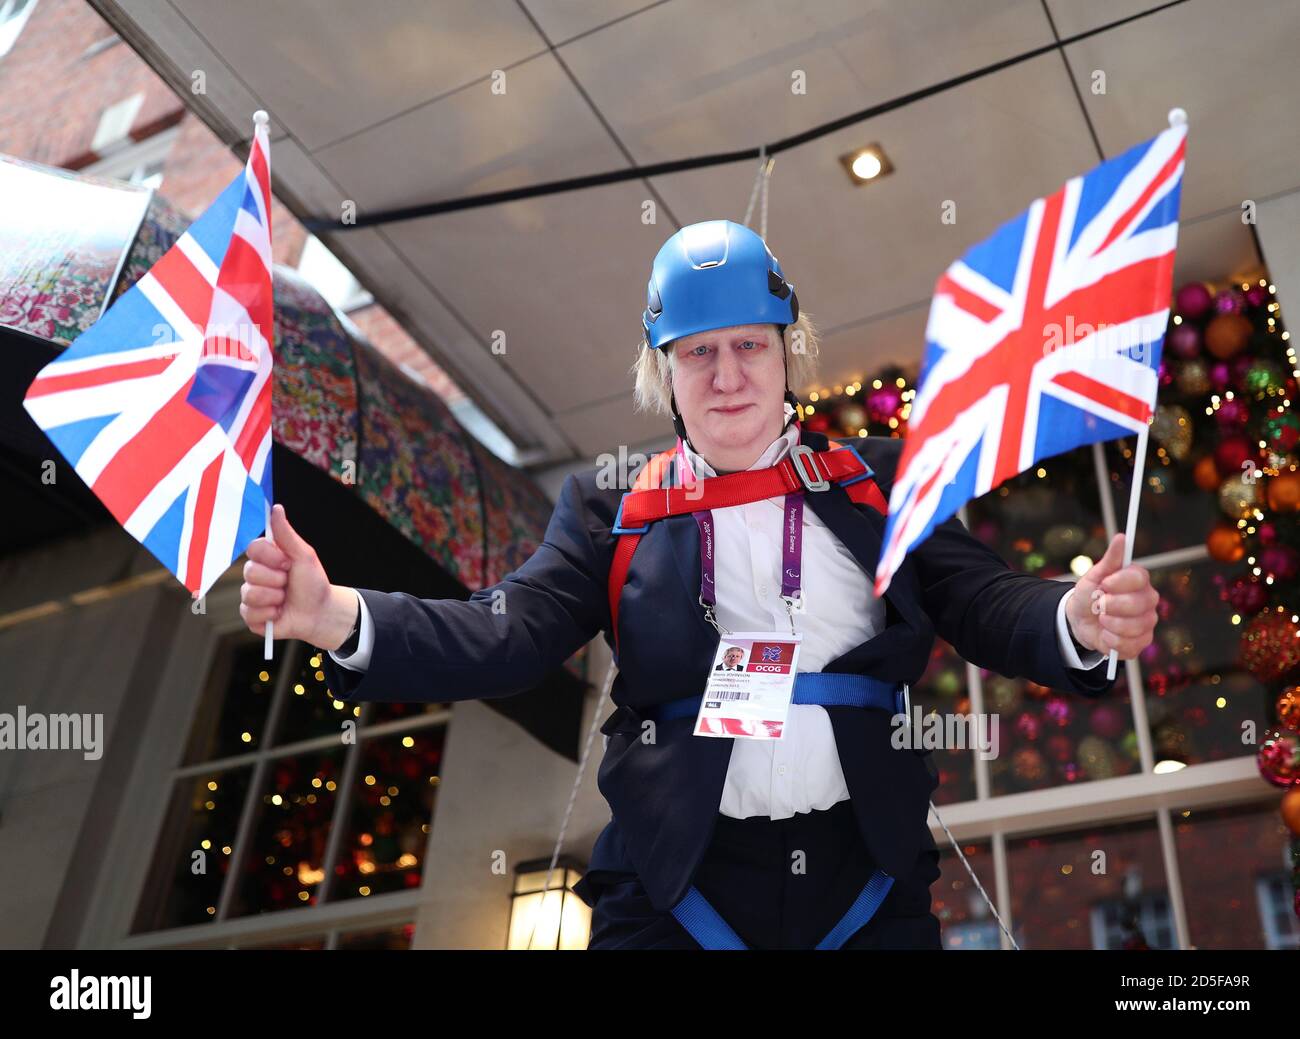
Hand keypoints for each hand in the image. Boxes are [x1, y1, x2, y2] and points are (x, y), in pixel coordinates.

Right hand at [239, 504, 358, 649]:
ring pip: (250, 593)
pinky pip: (250, 613)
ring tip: (285, 599)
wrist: (320, 613)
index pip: (252, 549)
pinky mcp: (251, 615)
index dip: (271, 557)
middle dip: (276, 580)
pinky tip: (279, 613)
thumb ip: (286, 534)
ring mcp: (251, 595)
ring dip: (275, 598)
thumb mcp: (304, 556)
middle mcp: (255, 575)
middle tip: (288, 583)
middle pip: (250, 572)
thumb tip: (276, 508)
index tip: (287, 563)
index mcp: (266, 558)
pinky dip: (270, 614)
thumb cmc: (313, 583)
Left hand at [1066, 533, 1158, 658]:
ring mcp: (1147, 622)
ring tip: (1101, 619)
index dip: (1117, 582)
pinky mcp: (1141, 642)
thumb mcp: (1095, 575)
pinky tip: (1106, 634)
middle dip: (1110, 605)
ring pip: (1134, 626)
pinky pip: (1130, 645)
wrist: (1080, 620)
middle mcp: (1148, 600)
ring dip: (1109, 624)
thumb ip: (1110, 559)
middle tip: (1098, 604)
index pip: (1139, 578)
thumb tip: (1122, 537)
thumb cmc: (1090, 594)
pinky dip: (1111, 640)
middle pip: (1137, 604)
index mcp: (1139, 580)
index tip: (1103, 584)